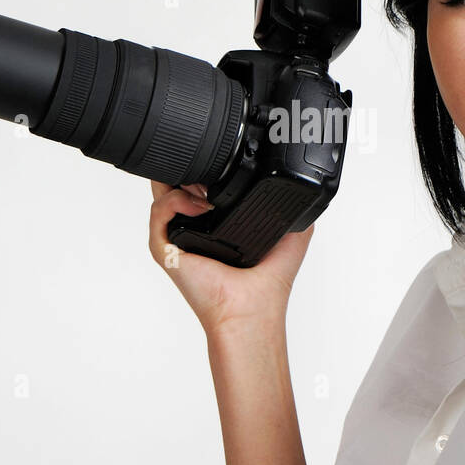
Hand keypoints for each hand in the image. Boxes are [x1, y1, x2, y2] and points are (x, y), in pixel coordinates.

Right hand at [147, 181, 314, 337]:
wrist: (253, 307)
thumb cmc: (268, 281)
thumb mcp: (291, 233)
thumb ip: (292, 207)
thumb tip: (306, 189)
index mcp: (213, 222)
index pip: (198, 182)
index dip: (206, 165)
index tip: (223, 157)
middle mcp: (191, 227)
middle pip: (174, 181)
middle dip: (189, 166)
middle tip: (210, 168)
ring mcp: (175, 237)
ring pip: (161, 191)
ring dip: (182, 180)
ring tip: (208, 192)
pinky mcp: (164, 248)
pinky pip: (159, 212)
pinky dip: (175, 201)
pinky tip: (200, 207)